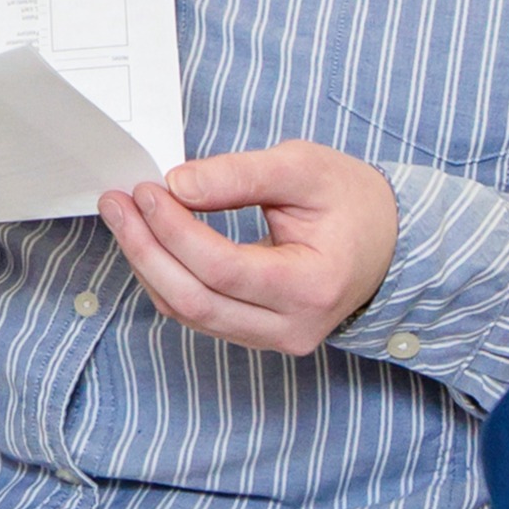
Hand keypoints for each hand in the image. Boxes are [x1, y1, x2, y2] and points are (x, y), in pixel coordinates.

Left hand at [99, 141, 397, 358]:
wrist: (390, 241)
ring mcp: (275, 339)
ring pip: (191, 314)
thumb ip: (240, 175)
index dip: (176, 231)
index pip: (224, 268)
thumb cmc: (353, 202)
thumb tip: (178, 185)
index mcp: (313, 285)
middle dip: (147, 250)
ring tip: (125, 217)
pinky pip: (200, 314)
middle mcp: (293, 327)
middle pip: (197, 301)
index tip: (148, 190)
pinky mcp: (258, 336)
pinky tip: (150, 242)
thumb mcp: (304, 168)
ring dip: (150, 264)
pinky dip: (168, 278)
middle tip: (118, 204)